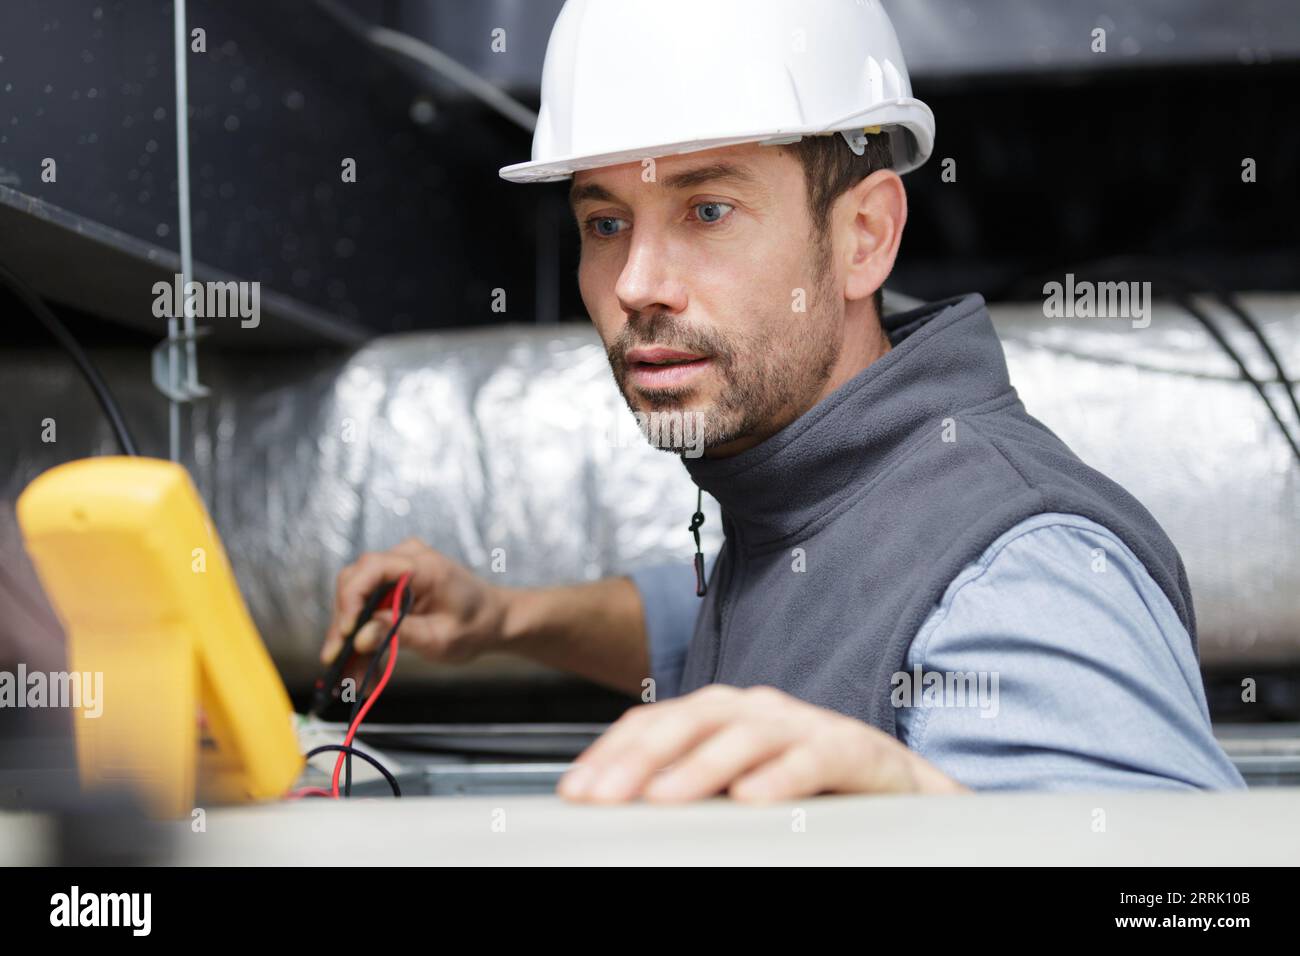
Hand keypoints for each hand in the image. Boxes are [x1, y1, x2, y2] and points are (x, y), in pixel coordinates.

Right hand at [321, 537, 508, 668]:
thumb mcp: (440, 638)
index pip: (371, 569)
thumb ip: (399, 633)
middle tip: (338, 664)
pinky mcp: (393, 586)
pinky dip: (363, 638)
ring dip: (351, 639)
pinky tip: (362, 670)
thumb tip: (361, 637)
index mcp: (423, 565)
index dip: (352, 599)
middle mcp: (406, 559)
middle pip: (355, 584)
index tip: (348, 634)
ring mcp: (398, 570)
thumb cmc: (474, 625)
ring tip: (351, 678)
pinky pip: (367, 607)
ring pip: (356, 600)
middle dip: (344, 627)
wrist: (493, 620)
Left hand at [557, 684, 967, 802]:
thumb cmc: (807, 783)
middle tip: (602, 797)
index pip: (656, 721)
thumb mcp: (735, 784)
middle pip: (691, 720)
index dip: (612, 751)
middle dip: (639, 758)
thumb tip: (620, 806)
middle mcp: (758, 710)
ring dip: (699, 767)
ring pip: (745, 736)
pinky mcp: (850, 750)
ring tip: (662, 799)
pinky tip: (752, 799)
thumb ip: (685, 786)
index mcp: (723, 714)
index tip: (576, 790)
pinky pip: (813, 758)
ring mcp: (804, 726)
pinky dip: (780, 777)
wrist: (896, 785)